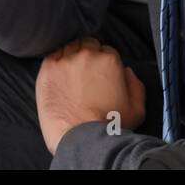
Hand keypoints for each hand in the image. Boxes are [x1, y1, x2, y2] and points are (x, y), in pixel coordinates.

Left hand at [36, 39, 145, 154]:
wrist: (81, 139)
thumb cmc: (109, 127)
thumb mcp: (136, 109)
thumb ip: (135, 85)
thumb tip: (126, 71)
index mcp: (110, 60)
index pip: (107, 51)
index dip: (104, 62)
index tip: (101, 74)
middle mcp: (87, 55)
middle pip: (88, 44)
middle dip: (89, 55)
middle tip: (86, 72)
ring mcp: (66, 60)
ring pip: (70, 46)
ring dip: (73, 55)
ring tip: (72, 72)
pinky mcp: (48, 69)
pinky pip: (53, 54)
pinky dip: (57, 60)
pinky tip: (59, 72)